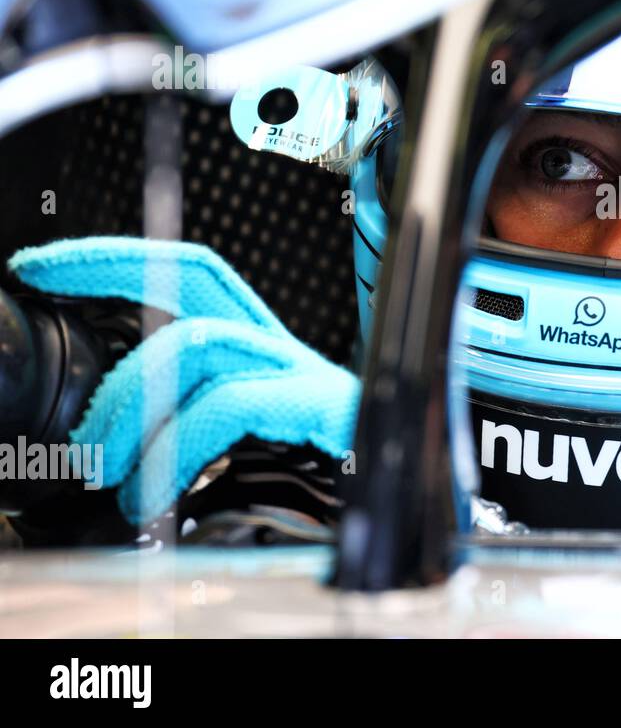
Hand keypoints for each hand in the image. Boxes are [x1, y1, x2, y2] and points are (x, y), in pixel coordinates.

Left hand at [7, 237, 359, 523]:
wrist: (404, 533)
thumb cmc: (327, 514)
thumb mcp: (237, 474)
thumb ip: (186, 449)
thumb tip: (105, 461)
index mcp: (266, 364)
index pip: (194, 277)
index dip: (115, 262)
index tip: (39, 268)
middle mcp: (291, 358)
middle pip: (196, 286)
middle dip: (108, 299)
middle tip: (70, 400)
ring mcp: (314, 380)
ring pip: (202, 343)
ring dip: (132, 407)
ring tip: (108, 474)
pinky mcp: (333, 411)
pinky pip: (235, 402)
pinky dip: (178, 446)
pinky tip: (156, 493)